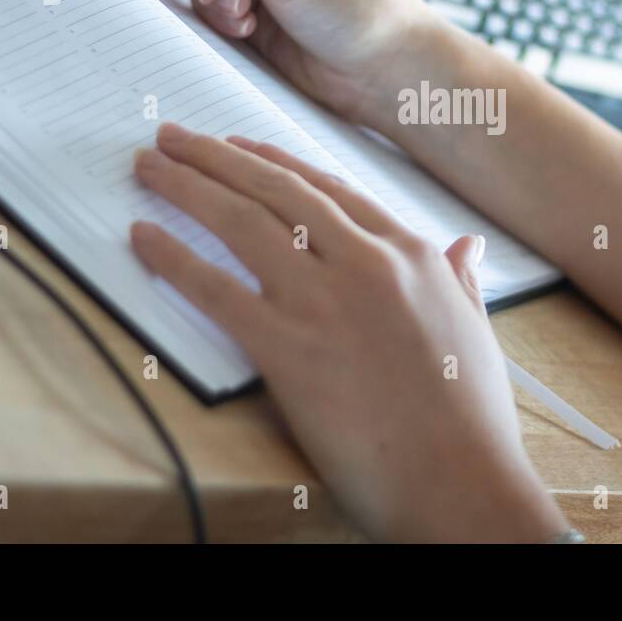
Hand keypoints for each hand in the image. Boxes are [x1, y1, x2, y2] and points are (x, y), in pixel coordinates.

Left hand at [129, 122, 568, 542]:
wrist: (461, 482)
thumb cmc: (473, 419)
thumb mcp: (477, 332)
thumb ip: (461, 280)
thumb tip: (467, 246)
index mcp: (411, 256)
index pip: (330, 190)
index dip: (275, 164)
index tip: (239, 148)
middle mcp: (366, 263)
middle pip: (275, 190)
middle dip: (216, 157)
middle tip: (174, 137)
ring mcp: (323, 301)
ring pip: (240, 222)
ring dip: (186, 186)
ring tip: (149, 166)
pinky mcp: (286, 348)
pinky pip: (215, 289)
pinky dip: (173, 258)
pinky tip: (144, 238)